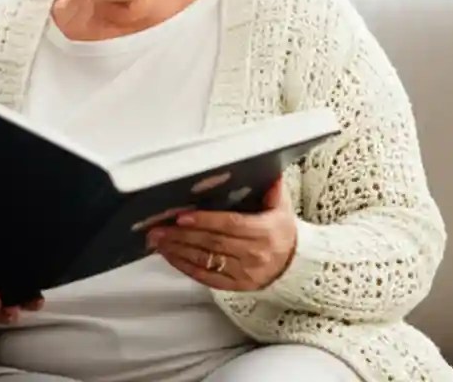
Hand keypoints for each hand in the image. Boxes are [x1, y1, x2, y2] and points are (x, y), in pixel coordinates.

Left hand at [147, 178, 297, 290]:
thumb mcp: (282, 206)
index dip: (204, 221)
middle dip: (182, 235)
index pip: (230, 225)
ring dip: (178, 250)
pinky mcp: (236, 286)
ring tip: (158, 240)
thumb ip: (272, 187)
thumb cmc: (282, 231)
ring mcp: (244, 273)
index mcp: (264, 232)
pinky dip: (185, 267)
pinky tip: (170, 256)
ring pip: (206, 261)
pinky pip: (206, 278)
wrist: (294, 264)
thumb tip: (265, 166)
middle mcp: (254, 254)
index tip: (182, 217)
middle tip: (159, 228)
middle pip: (213, 243)